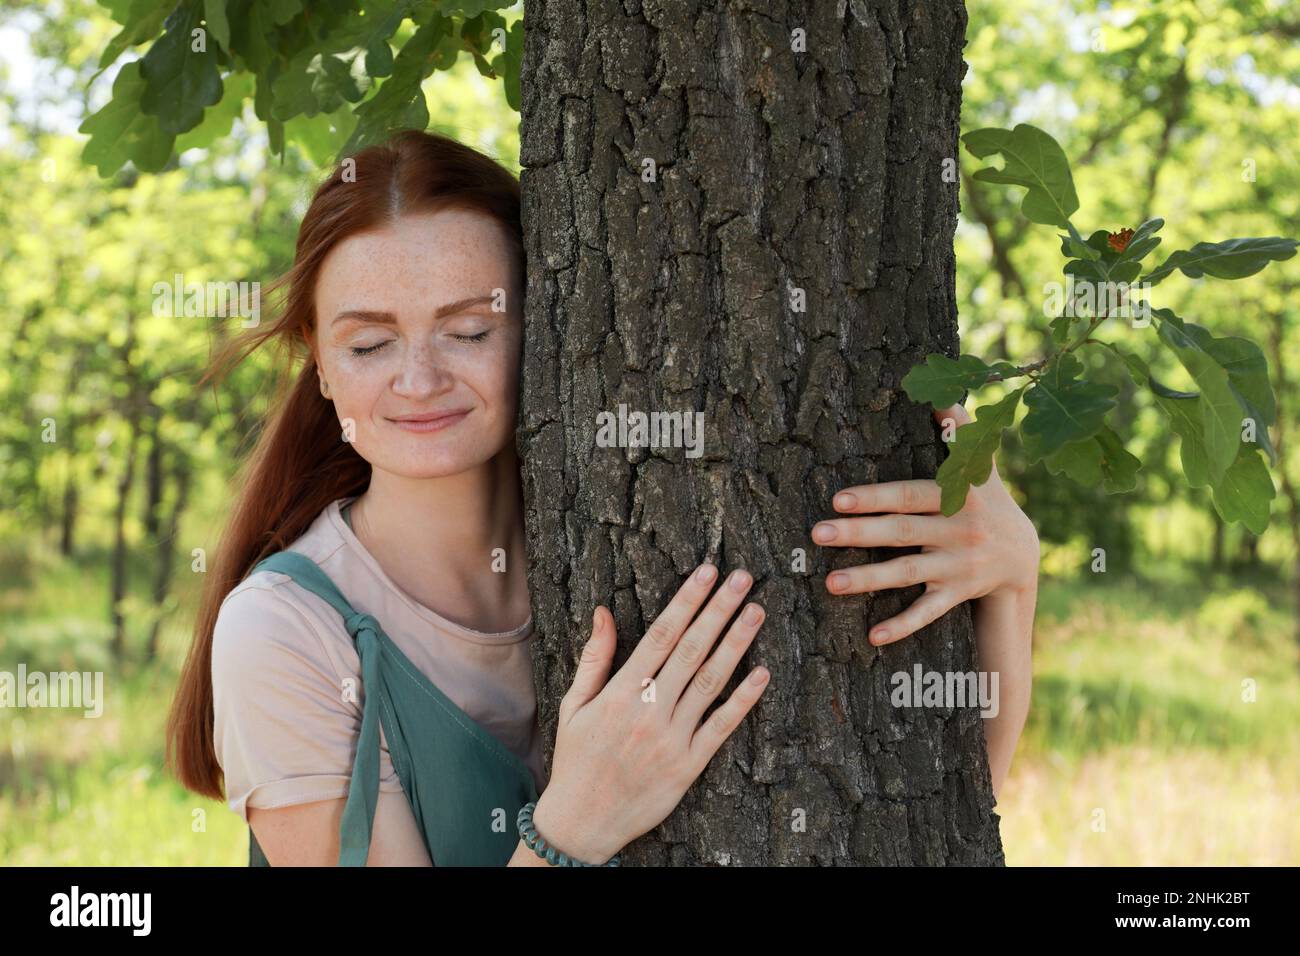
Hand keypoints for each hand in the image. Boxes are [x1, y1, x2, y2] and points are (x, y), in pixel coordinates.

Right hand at [532, 564, 769, 862]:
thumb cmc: (576, 759)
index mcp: (620, 692)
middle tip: (742, 579)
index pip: (661, 635)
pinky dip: (743, 700)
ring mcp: (672, 739)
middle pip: (691, 650)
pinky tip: (762, 674)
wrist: (582, 821)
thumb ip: (595, 657)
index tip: (706, 573)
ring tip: (756, 611)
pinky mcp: (689, 766)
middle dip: (718, 610)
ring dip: (736, 644)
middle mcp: (649, 711)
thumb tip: (604, 612)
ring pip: (710, 682)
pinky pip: (721, 727)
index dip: (687, 601)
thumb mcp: (574, 705)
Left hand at [811, 402, 1039, 645]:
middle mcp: (958, 531)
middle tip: (818, 533)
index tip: (840, 498)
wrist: (1024, 557)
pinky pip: (928, 612)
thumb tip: (937, 392)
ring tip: (831, 583)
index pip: (911, 495)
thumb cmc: (988, 501)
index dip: (877, 496)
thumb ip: (959, 431)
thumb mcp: (981, 466)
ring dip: (870, 579)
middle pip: (902, 533)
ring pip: (908, 574)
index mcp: (959, 496)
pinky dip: (902, 626)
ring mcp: (958, 567)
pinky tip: (872, 636)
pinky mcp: (957, 595)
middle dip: (859, 533)